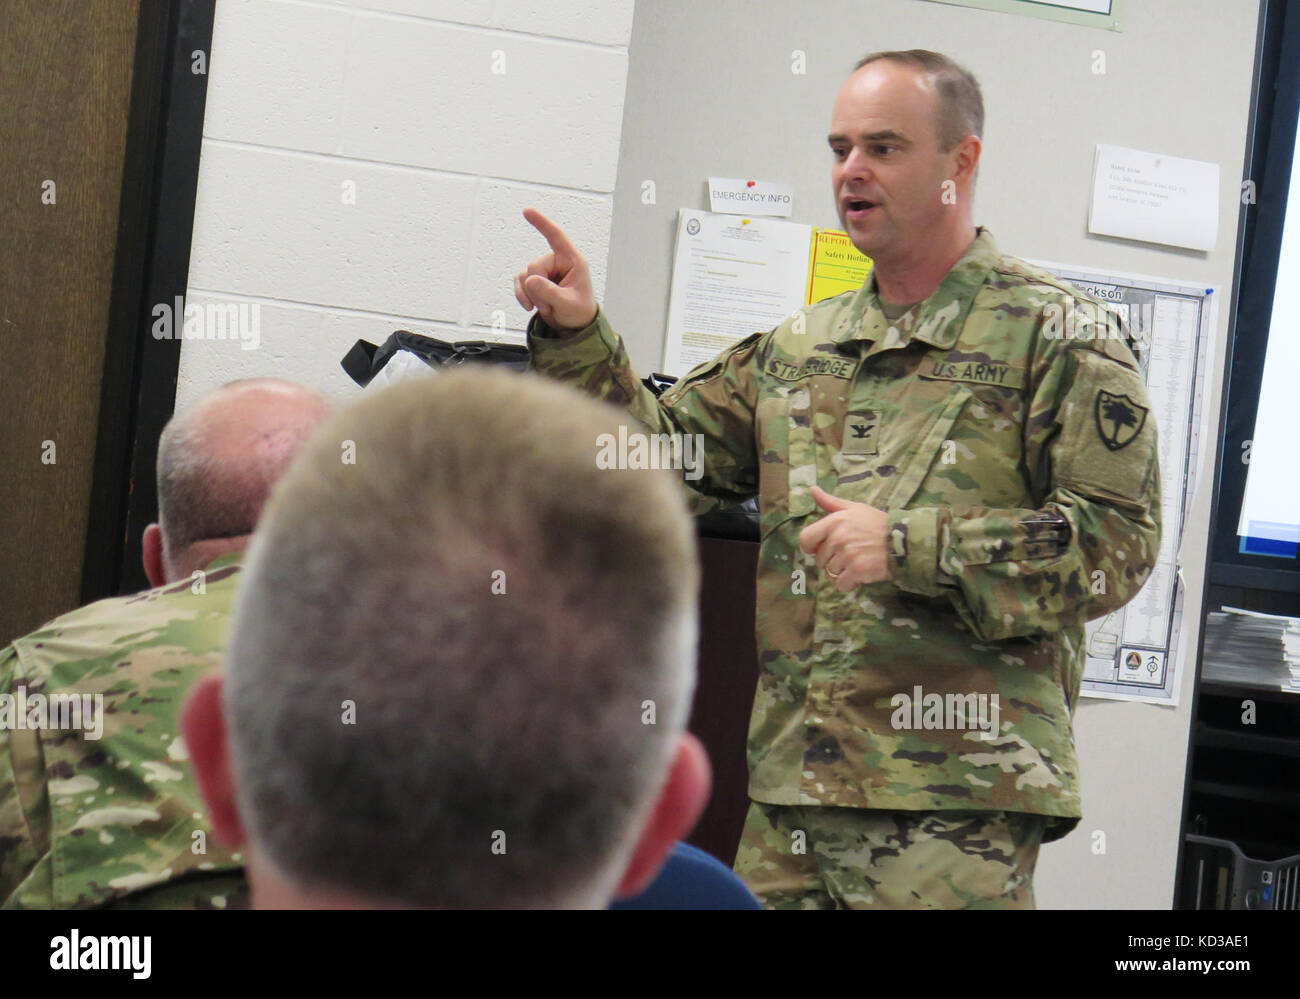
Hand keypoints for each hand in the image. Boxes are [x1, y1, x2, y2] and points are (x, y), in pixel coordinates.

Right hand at [513, 207, 597, 330]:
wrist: (574, 325)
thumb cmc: (579, 311)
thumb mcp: (568, 304)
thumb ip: (550, 292)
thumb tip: (530, 280)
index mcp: (572, 261)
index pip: (556, 237)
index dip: (542, 223)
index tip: (527, 211)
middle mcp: (557, 262)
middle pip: (534, 266)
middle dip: (537, 289)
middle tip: (549, 305)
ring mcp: (544, 270)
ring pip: (524, 276)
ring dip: (531, 295)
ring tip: (546, 306)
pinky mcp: (533, 279)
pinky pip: (519, 282)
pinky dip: (521, 295)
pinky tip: (530, 306)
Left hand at [798, 486, 889, 591]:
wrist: (904, 541)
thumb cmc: (878, 524)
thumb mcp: (855, 508)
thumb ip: (830, 502)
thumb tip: (812, 490)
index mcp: (834, 522)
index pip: (806, 539)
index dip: (811, 547)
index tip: (821, 548)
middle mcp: (838, 538)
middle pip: (820, 559)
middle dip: (831, 560)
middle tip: (850, 554)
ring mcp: (847, 556)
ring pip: (830, 573)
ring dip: (841, 572)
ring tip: (858, 562)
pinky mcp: (857, 572)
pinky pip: (841, 585)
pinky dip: (849, 584)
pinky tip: (860, 574)